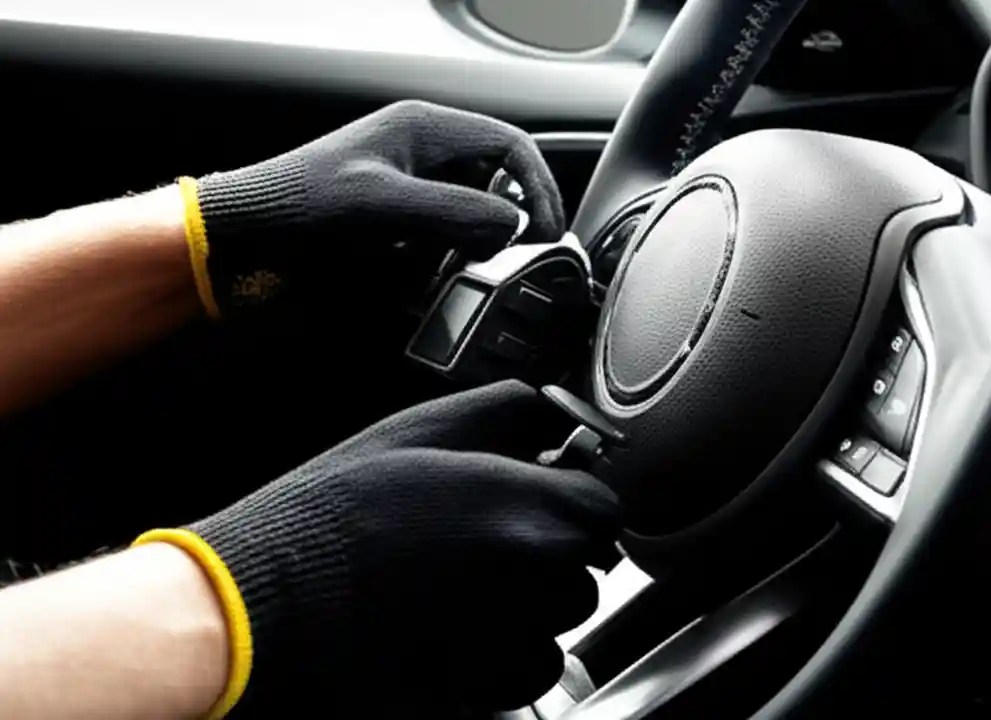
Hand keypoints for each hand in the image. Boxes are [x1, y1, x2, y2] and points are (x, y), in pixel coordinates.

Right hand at [144, 381, 617, 714]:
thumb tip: (558, 418)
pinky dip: (512, 651)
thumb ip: (509, 412)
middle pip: (588, 564)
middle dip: (552, 546)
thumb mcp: (422, 431)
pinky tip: (463, 623)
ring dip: (534, 599)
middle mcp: (533, 580)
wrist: (265, 606)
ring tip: (465, 579)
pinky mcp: (482, 688)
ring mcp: (511, 640)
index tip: (542, 492)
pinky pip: (534, 669)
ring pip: (564, 618)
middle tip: (489, 534)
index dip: (571, 496)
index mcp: (527, 509)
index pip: (605, 506)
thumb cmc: (335, 515)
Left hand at [182, 100, 564, 316]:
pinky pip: (445, 242)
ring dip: (479, 246)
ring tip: (469, 271)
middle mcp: (421, 155)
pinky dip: (450, 263)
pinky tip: (434, 282)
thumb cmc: (299, 208)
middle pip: (498, 183)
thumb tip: (514, 227)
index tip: (546, 231)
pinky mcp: (395, 225)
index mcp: (423, 130)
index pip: (511, 146)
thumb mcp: (384, 206)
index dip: (539, 188)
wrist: (244, 241)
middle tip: (519, 256)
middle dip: (512, 221)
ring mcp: (409, 191)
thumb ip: (457, 212)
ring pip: (474, 216)